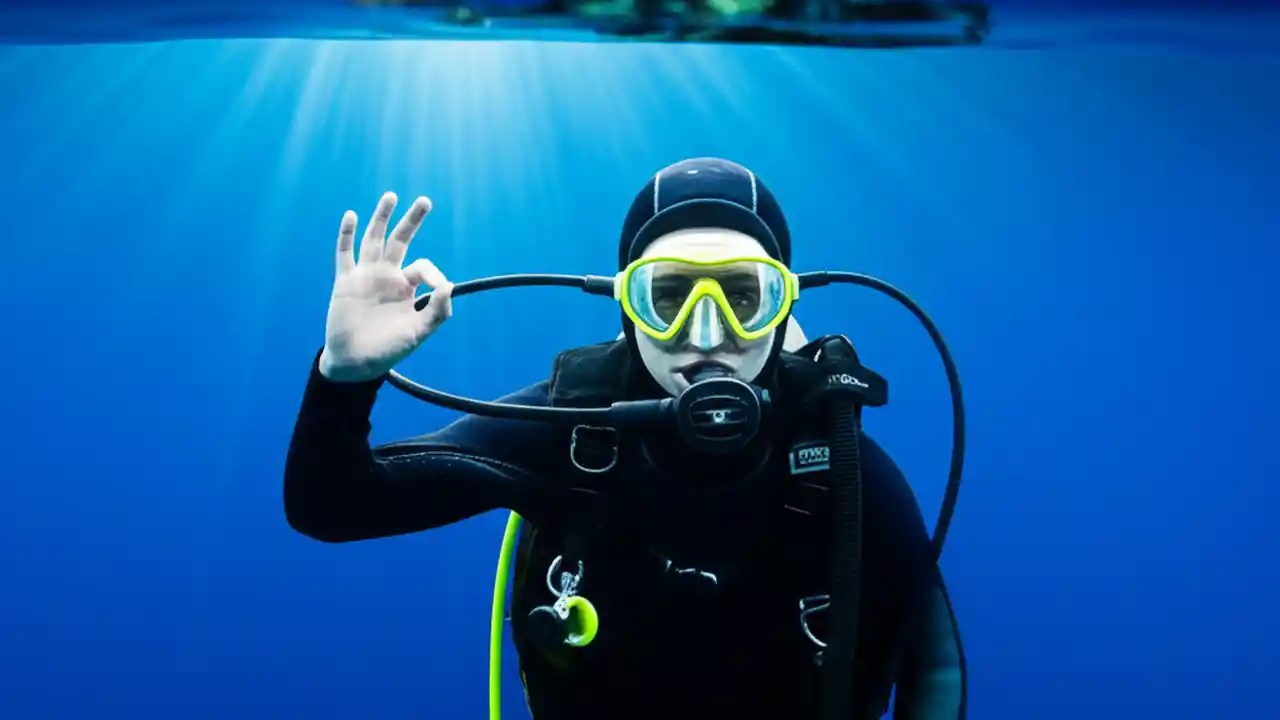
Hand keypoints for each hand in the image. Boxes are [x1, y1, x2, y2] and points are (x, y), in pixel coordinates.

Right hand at [318, 191, 453, 381]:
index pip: (423, 266)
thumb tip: (449, 285)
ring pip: (374, 239)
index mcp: (407, 288)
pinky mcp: (345, 281)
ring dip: (382, 218)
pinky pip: (345, 253)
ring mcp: (365, 276)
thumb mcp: (418, 333)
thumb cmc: (388, 349)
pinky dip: (348, 235)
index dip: (434, 272)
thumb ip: (437, 311)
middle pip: (400, 240)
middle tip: (425, 200)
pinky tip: (352, 216)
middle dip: (412, 221)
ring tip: (391, 196)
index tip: (438, 288)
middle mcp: (388, 276)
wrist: (355, 363)